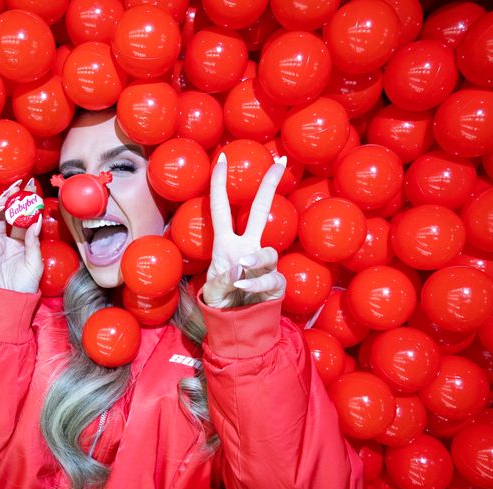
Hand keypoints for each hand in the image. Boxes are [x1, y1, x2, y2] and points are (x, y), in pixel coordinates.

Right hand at [0, 178, 42, 293]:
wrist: (9, 302)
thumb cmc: (24, 286)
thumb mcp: (35, 262)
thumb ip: (34, 241)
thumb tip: (36, 220)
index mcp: (17, 242)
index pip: (20, 218)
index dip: (25, 205)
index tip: (33, 190)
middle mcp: (2, 240)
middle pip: (5, 214)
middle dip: (11, 198)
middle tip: (20, 184)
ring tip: (10, 195)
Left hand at [202, 153, 287, 308]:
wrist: (238, 325)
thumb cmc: (222, 302)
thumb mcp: (213, 292)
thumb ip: (221, 280)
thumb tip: (238, 266)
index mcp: (226, 244)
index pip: (222, 209)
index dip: (220, 185)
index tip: (222, 159)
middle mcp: (246, 248)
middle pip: (259, 211)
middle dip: (269, 186)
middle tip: (279, 162)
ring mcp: (263, 265)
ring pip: (267, 252)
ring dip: (255, 259)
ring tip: (242, 267)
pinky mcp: (276, 282)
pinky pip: (270, 280)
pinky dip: (254, 285)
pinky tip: (243, 290)